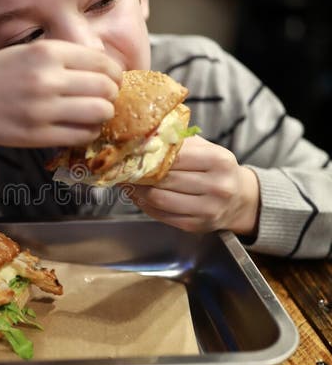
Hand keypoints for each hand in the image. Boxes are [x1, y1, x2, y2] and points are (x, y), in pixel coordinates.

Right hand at [0, 40, 121, 177]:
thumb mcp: (28, 52)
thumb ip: (64, 56)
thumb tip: (106, 68)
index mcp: (47, 53)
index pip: (103, 62)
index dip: (115, 73)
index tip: (112, 79)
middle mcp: (48, 79)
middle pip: (106, 88)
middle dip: (111, 94)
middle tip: (104, 98)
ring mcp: (44, 110)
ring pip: (99, 113)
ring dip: (103, 114)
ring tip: (93, 113)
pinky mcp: (39, 135)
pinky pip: (82, 135)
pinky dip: (89, 131)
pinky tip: (79, 126)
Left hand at [128, 136, 259, 237]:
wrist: (240, 200)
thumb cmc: (218, 170)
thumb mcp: (207, 149)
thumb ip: (180, 142)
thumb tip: (144, 138)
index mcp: (219, 160)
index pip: (175, 156)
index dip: (151, 155)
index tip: (133, 152)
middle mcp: (217, 186)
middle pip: (165, 179)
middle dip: (141, 174)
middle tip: (124, 167)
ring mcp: (207, 209)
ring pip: (160, 199)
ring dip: (139, 191)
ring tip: (129, 182)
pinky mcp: (196, 225)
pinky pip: (161, 215)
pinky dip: (145, 205)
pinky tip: (139, 196)